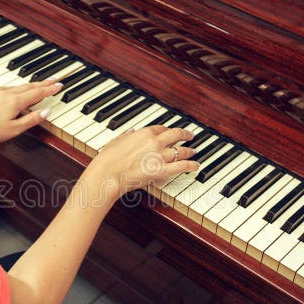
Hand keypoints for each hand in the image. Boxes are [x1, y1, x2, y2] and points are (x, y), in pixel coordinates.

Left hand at [0, 80, 61, 146]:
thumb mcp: (15, 129)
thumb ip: (31, 119)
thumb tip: (46, 112)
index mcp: (16, 101)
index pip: (38, 93)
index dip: (50, 89)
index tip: (59, 85)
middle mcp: (7, 93)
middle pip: (29, 86)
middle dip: (43, 83)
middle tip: (53, 80)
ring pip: (18, 86)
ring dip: (31, 85)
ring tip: (39, 85)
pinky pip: (8, 88)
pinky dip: (17, 88)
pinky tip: (17, 91)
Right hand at [84, 126, 198, 199]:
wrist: (108, 174)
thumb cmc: (108, 160)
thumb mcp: (116, 141)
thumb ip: (126, 136)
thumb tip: (131, 132)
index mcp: (144, 133)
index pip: (161, 128)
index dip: (168, 130)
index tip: (171, 132)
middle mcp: (155, 142)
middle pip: (176, 135)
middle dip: (185, 134)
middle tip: (190, 136)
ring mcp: (160, 156)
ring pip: (181, 151)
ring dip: (189, 151)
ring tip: (193, 152)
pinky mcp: (163, 171)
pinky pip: (183, 166)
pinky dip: (192, 165)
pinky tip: (196, 166)